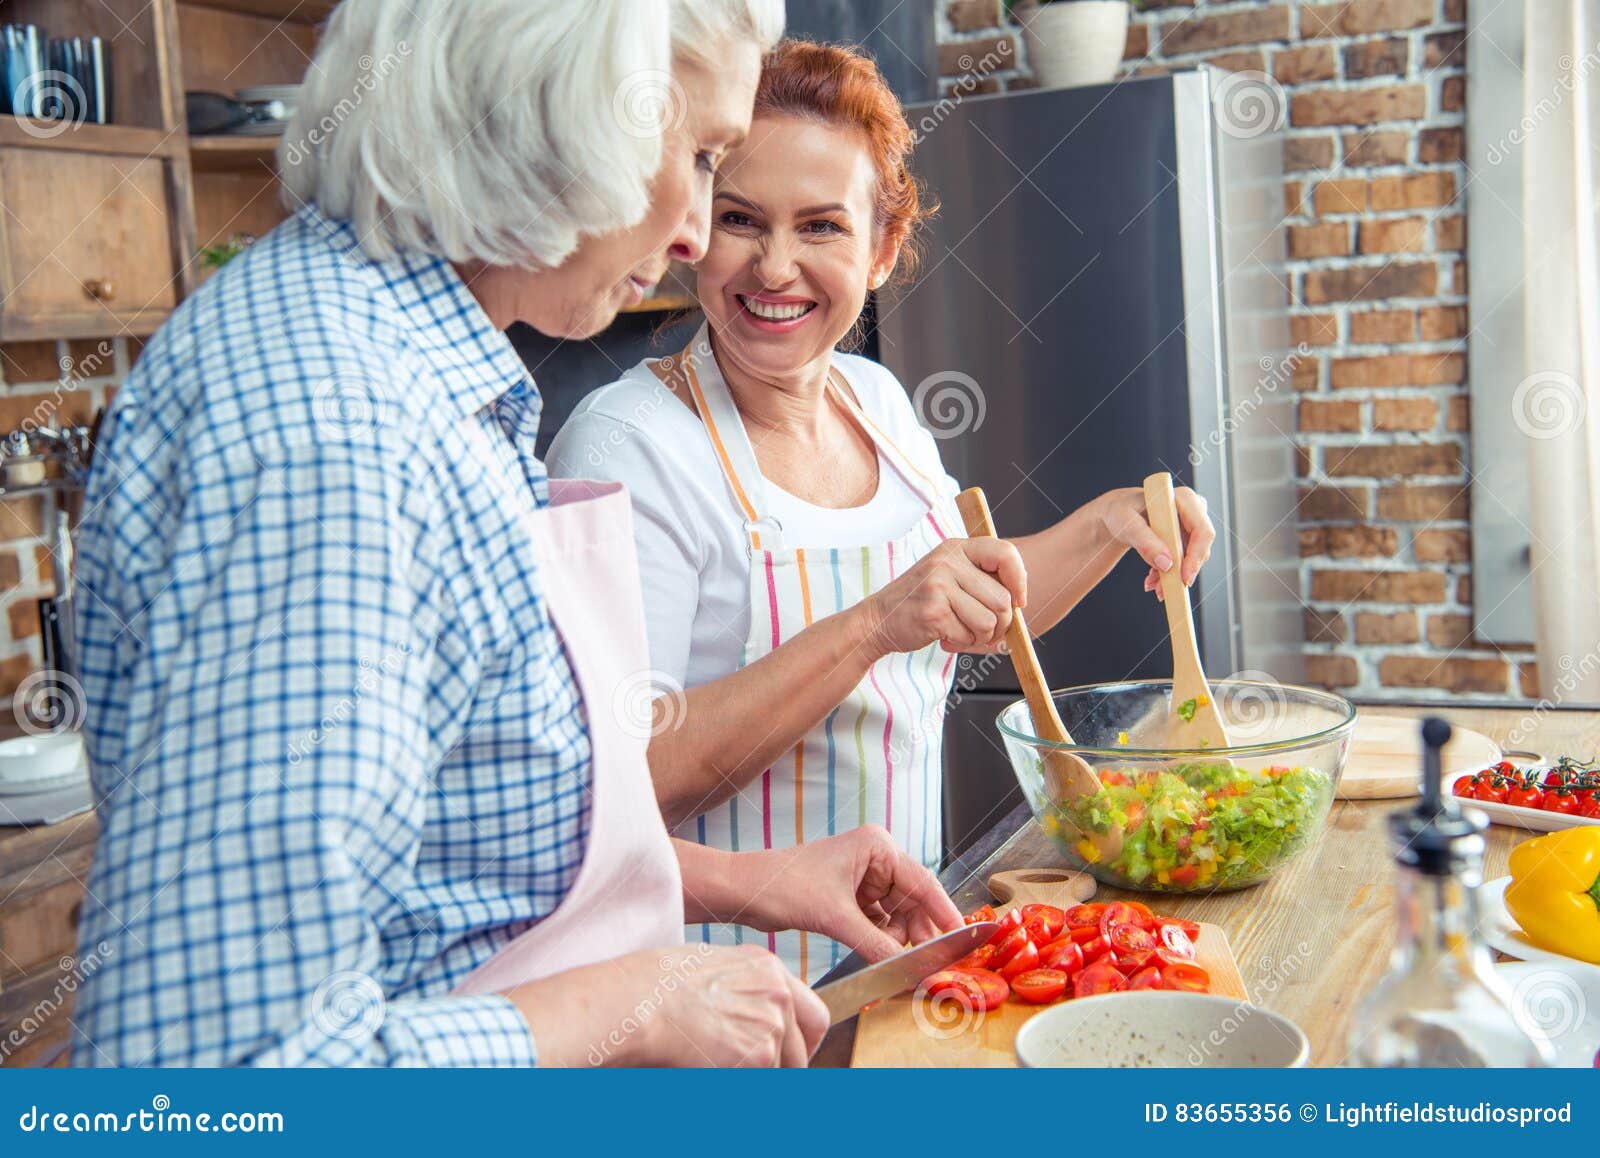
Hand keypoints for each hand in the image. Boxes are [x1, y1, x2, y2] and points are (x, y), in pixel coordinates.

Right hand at [509, 943, 826, 1067]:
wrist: (638, 1002)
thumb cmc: (654, 987)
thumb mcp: (709, 969)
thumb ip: (742, 991)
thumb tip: (747, 1019)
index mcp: (767, 968)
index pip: (814, 1016)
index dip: (804, 1043)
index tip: (792, 1058)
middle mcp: (778, 994)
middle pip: (804, 1050)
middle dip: (786, 1068)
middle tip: (756, 1074)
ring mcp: (773, 1025)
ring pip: (780, 1071)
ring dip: (755, 1077)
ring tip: (717, 1068)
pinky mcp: (759, 1056)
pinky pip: (763, 1083)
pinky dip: (741, 1085)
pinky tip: (712, 1073)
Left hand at [741, 826, 962, 960]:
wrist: (744, 891)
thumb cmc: (782, 886)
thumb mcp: (835, 917)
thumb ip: (877, 944)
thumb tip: (909, 968)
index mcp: (877, 846)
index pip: (923, 882)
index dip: (944, 913)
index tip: (963, 939)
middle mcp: (876, 859)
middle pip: (913, 903)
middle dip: (918, 934)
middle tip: (929, 966)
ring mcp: (865, 879)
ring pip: (898, 917)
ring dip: (898, 941)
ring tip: (896, 964)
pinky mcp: (852, 899)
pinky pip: (880, 924)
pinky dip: (883, 942)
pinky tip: (882, 957)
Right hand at [857, 537, 1026, 657]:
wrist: (878, 620)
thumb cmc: (921, 601)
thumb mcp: (949, 576)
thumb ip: (981, 580)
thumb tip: (1019, 603)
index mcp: (956, 548)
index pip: (1006, 553)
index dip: (1019, 581)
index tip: (1018, 601)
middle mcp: (948, 561)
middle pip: (1002, 599)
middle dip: (1001, 624)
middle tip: (983, 630)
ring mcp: (939, 585)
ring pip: (990, 621)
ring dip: (981, 636)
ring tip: (962, 632)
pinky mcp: (933, 612)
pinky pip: (969, 635)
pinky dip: (962, 643)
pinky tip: (945, 636)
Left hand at [1090, 486, 1214, 599]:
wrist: (1118, 513)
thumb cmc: (1121, 511)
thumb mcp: (1127, 524)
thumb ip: (1145, 542)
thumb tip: (1167, 564)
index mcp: (1184, 499)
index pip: (1202, 530)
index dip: (1196, 556)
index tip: (1184, 578)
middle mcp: (1193, 510)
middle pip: (1200, 547)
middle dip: (1181, 571)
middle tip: (1162, 590)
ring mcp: (1191, 525)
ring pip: (1192, 558)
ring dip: (1173, 575)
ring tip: (1152, 586)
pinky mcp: (1186, 538)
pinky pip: (1184, 560)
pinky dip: (1168, 573)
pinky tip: (1153, 580)